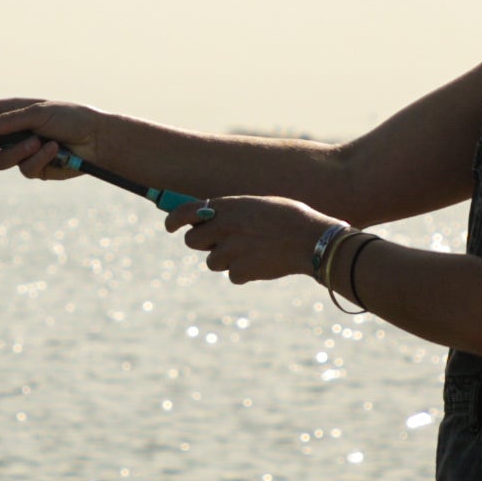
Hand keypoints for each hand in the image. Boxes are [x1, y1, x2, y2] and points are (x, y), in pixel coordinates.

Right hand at [0, 98, 107, 179]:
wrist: (97, 140)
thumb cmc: (70, 117)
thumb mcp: (39, 112)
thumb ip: (10, 120)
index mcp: (7, 113)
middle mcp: (9, 134)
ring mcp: (19, 153)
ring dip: (17, 152)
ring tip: (39, 142)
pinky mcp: (32, 169)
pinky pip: (23, 170)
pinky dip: (37, 160)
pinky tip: (53, 150)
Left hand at [172, 191, 338, 286]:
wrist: (311, 240)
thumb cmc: (290, 218)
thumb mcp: (257, 204)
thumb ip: (232, 211)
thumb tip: (210, 221)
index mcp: (227, 206)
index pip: (185, 211)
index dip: (173, 220)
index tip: (170, 226)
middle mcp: (223, 227)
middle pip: (193, 241)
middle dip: (205, 244)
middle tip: (221, 243)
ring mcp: (230, 251)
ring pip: (213, 262)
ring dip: (227, 260)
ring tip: (253, 251)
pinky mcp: (240, 271)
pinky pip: (233, 276)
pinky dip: (245, 273)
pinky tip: (263, 263)